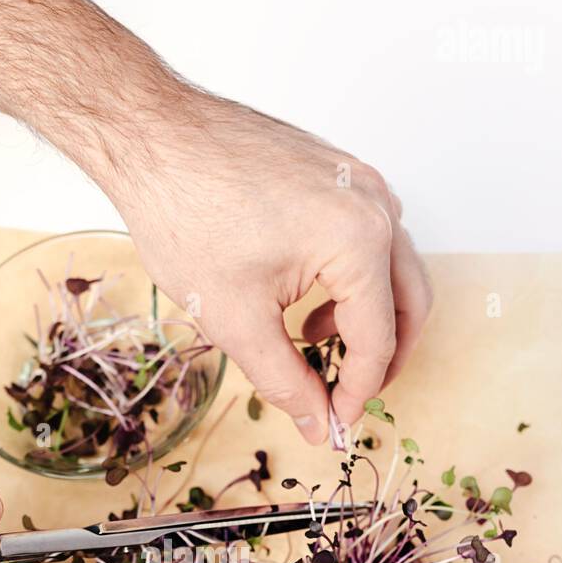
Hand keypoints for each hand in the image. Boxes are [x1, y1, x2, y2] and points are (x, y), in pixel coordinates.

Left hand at [114, 92, 431, 442]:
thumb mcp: (236, 321)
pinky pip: (371, 237)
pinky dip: (354, 279)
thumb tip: (318, 424)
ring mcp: (360, 182)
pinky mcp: (340, 172)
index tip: (337, 423)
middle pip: (410, 302)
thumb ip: (286, 382)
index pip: (379, 338)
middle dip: (381, 358)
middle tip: (346, 395)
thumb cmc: (185, 215)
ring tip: (314, 341)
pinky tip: (305, 297)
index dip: (358, 391)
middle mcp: (374, 205)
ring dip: (368, 317)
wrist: (151, 139)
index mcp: (358, 242)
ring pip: (395, 268)